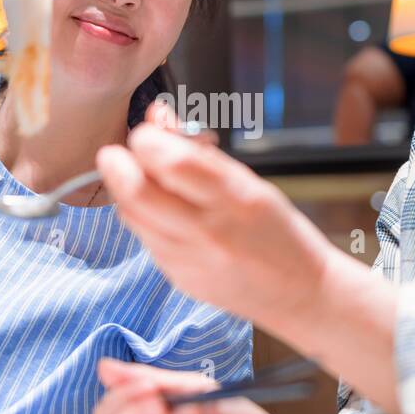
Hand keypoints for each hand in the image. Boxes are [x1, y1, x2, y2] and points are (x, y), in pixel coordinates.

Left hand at [96, 101, 335, 331]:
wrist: (299, 295)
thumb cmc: (280, 232)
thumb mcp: (250, 183)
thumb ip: (200, 153)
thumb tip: (158, 118)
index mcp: (237, 200)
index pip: (173, 162)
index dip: (147, 140)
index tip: (146, 133)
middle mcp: (210, 232)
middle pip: (137, 193)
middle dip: (115, 164)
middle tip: (116, 154)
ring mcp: (190, 261)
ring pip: (132, 217)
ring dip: (124, 190)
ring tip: (138, 177)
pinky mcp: (178, 279)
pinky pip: (144, 239)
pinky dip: (142, 217)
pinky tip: (158, 211)